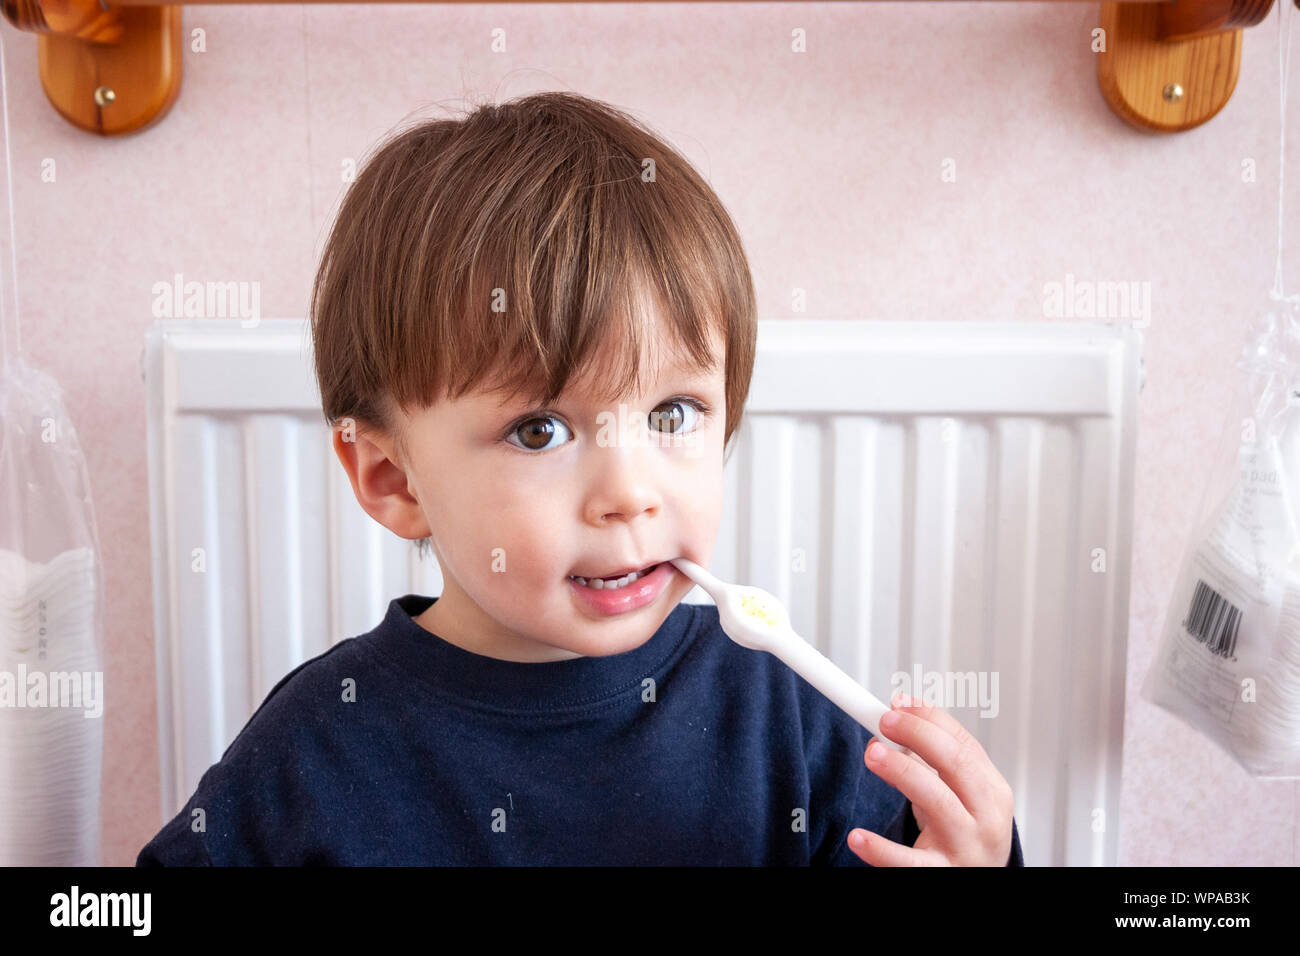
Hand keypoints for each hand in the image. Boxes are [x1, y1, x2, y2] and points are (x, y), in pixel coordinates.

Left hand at [847, 693, 1014, 865]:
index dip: (928, 719)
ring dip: (902, 771)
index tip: (896, 704)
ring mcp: (966, 848)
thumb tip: (901, 707)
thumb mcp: (959, 791)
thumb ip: (933, 753)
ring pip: (937, 802)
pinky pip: (909, 863)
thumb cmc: (964, 831)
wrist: (979, 881)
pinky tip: (857, 836)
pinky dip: (881, 849)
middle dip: (918, 735)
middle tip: (883, 721)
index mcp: (992, 791)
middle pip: (956, 764)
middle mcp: (986, 818)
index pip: (963, 744)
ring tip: (872, 754)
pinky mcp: (942, 875)